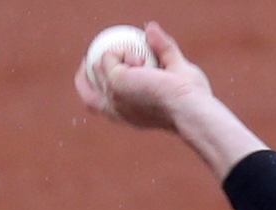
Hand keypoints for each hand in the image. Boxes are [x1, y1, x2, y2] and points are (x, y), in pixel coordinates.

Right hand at [73, 22, 212, 130]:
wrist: (191, 109)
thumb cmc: (191, 99)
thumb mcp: (176, 70)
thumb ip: (164, 49)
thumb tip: (150, 27)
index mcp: (128, 116)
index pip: (100, 107)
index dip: (94, 88)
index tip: (99, 68)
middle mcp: (115, 112)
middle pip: (88, 97)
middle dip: (84, 76)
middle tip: (94, 55)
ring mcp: (112, 97)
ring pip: (99, 66)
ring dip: (119, 56)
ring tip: (144, 62)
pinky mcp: (115, 83)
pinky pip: (109, 57)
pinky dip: (124, 52)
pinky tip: (142, 62)